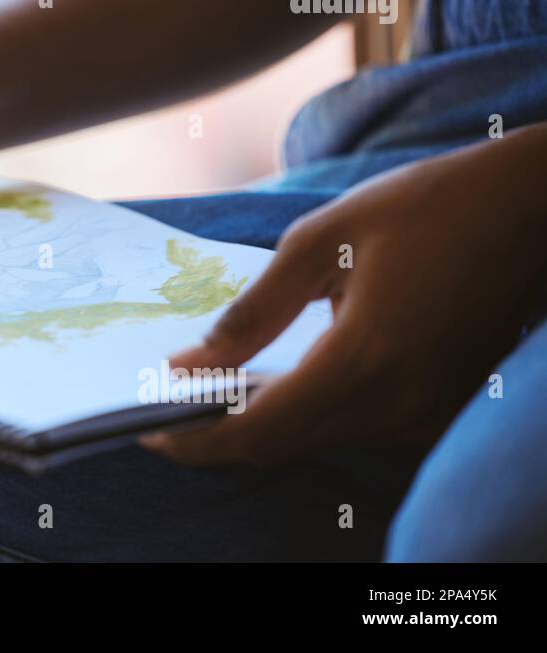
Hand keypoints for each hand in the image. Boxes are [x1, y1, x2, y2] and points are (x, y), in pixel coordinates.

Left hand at [140, 124, 546, 465]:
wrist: (526, 207)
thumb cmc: (423, 207)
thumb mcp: (320, 241)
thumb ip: (252, 311)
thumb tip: (190, 362)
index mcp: (364, 359)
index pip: (258, 429)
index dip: (195, 436)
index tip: (146, 425)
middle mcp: (398, 403)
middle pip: (282, 447)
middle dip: (214, 437)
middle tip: (161, 409)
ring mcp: (424, 413)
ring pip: (315, 442)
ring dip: (255, 428)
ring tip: (201, 393)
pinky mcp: (438, 408)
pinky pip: (351, 430)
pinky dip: (301, 418)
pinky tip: (265, 387)